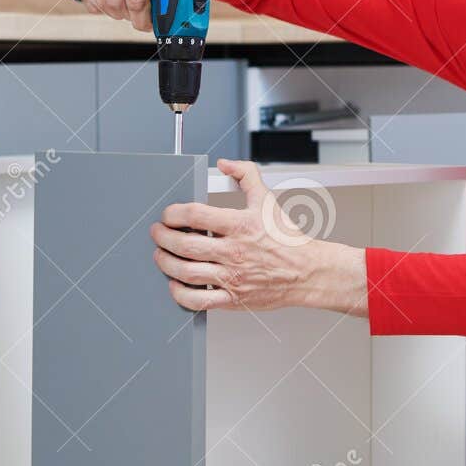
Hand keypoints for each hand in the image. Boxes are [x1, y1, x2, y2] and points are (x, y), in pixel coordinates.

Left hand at [150, 159, 367, 316]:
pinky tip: (176, 283)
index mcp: (240, 225)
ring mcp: (233, 277)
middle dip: (163, 237)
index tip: (168, 215)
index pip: (194, 215)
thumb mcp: (267, 200)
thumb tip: (226, 164)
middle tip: (158, 233)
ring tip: (161, 255)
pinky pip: (198, 300)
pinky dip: (180, 293)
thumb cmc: (288, 239)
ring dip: (166, 263)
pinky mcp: (234, 298)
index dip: (173, 213)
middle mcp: (234, 252)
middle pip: (184, 244)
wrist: (308, 271)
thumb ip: (246, 175)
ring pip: (186, 272)